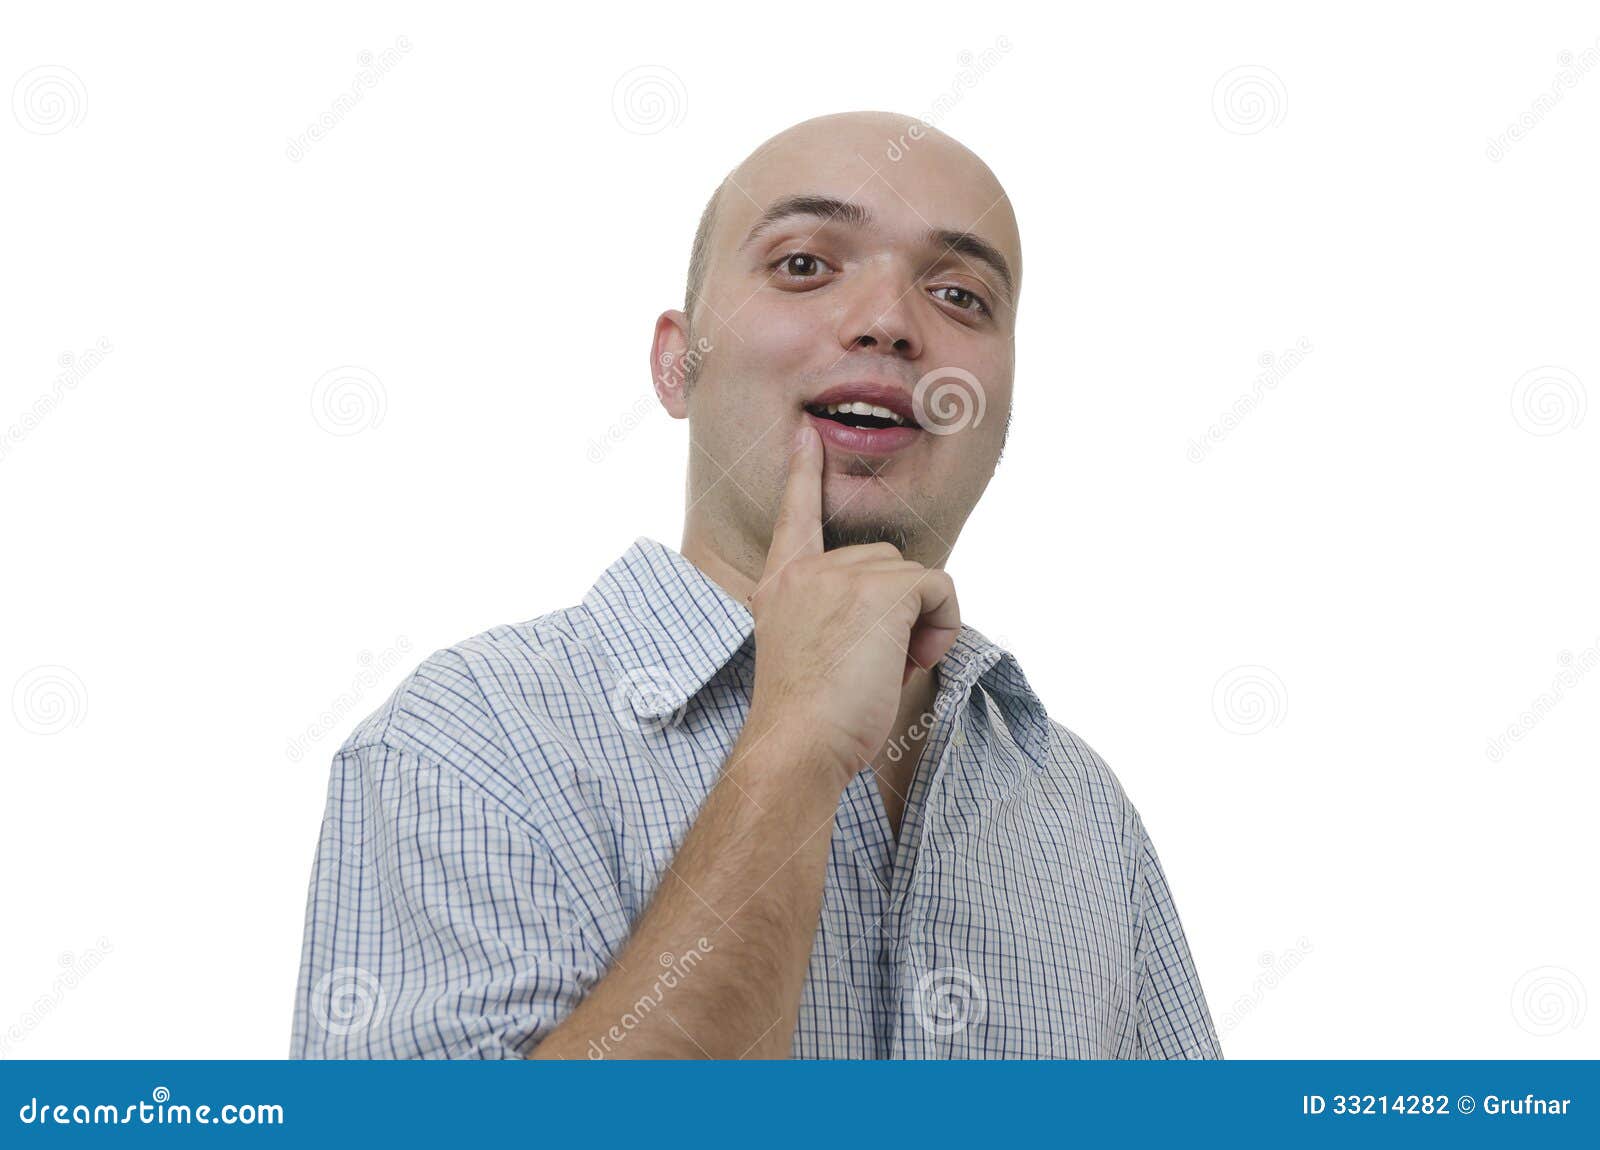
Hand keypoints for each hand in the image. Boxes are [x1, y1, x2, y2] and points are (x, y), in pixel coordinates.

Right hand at [744, 424, 961, 776]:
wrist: (797, 745)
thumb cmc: (808, 723)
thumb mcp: (807, 654)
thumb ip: (832, 619)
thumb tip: (894, 617)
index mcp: (781, 586)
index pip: (794, 518)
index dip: (800, 475)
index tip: (804, 437)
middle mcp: (806, 572)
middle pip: (885, 562)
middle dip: (899, 611)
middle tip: (880, 665)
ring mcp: (842, 576)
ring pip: (916, 578)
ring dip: (922, 624)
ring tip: (891, 668)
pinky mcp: (881, 591)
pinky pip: (939, 589)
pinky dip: (943, 625)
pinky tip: (914, 660)